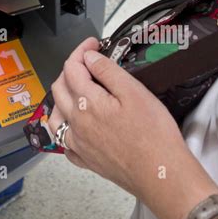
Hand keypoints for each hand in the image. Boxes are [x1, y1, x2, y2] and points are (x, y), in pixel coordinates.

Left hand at [48, 38, 190, 199]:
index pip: (72, 67)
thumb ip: (107, 71)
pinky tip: (77, 124)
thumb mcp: (134, 92)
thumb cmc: (153, 135)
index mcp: (87, 103)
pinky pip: (64, 141)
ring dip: (62, 97)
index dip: (82, 50)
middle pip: (59, 88)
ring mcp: (78, 144)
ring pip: (55, 115)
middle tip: (89, 62)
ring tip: (78, 89)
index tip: (93, 44)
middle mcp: (76, 123)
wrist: (162, 174)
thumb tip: (89, 57)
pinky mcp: (86, 161)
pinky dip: (66, 128)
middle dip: (70, 69)